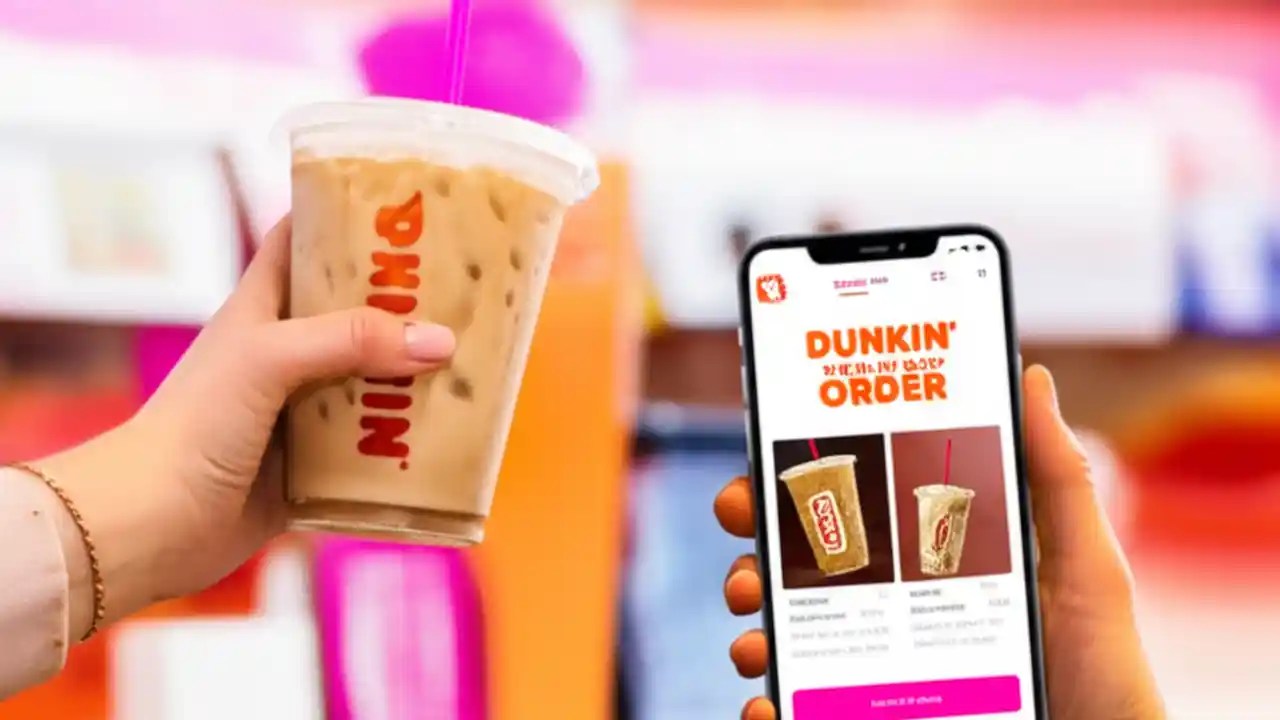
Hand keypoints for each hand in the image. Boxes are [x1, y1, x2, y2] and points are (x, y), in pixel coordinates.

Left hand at [38, 216, 455, 638]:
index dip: (347, 216)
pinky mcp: (315, 466)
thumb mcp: (269, 358)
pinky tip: (448, 437)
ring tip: (475, 363)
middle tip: (470, 292)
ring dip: (416, 379)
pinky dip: (406, 444)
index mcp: (264, 308)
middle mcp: (288, 354)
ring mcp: (302, 411)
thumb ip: (351, 341)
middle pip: (357, 313)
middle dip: (408, 304)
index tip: (406, 208)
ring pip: (373, 382)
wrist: (151, 525)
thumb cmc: (194, 424)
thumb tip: (440, 341)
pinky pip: (373, 449)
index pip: (303, 241)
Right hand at [714, 366, 1166, 719]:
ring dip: (751, 628)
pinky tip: (768, 705)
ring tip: (755, 638)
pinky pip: (799, 708)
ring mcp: (876, 668)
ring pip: (787, 637)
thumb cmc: (1103, 665)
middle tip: (744, 548)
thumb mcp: (1084, 564)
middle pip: (799, 569)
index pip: (847, 510)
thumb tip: (1030, 376)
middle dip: (753, 552)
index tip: (759, 470)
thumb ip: (1057, 475)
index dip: (792, 485)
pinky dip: (767, 707)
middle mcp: (892, 610)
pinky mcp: (862, 714)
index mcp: (928, 559)